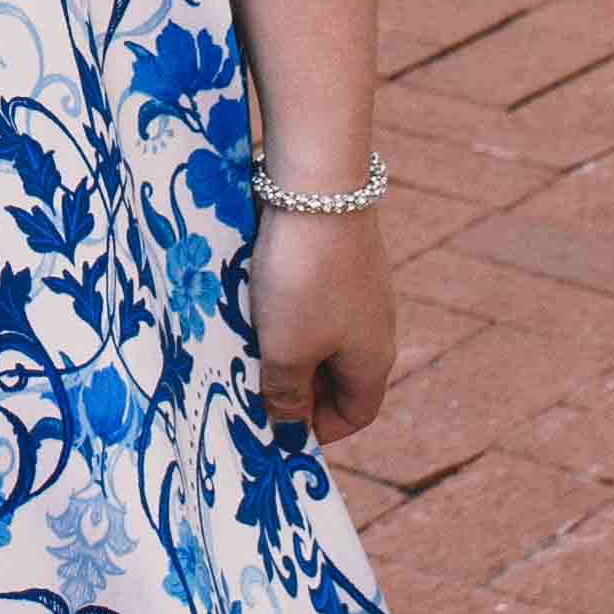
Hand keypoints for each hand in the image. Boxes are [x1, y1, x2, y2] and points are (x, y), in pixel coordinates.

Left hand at [250, 205, 395, 441]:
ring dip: (281, 339)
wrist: (316, 184)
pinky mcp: (334, 252)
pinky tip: (247, 293)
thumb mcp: (286, 348)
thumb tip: (289, 423)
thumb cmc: (303, 278)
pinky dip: (280, 302)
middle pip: (335, 373)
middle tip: (247, 381)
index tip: (274, 427)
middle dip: (293, 383)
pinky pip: (308, 293)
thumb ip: (286, 391)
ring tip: (240, 336)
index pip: (355, 414)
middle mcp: (373, 324)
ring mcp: (356, 284)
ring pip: (317, 330)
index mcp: (373, 360)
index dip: (318, 428)